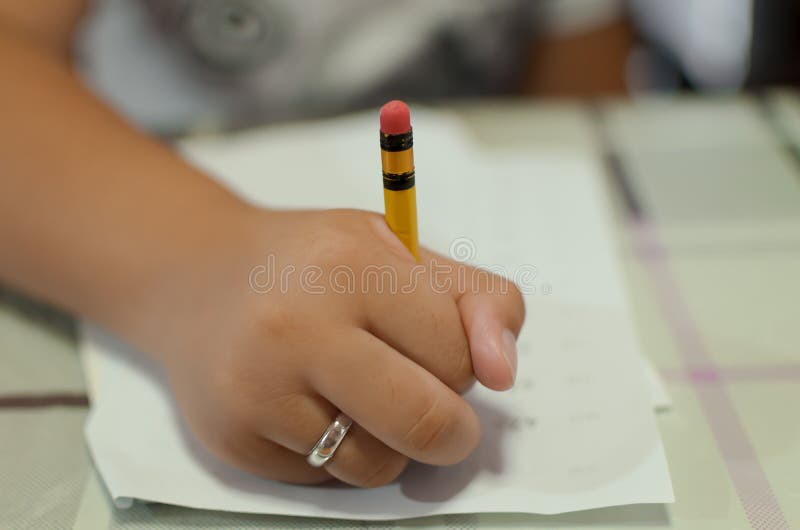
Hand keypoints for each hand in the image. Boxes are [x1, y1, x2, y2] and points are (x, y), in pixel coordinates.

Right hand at [137, 208, 524, 486]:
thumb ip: (477, 300)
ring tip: (357, 393)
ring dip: (390, 442)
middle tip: (434, 404)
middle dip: (451, 427)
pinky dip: (339, 455)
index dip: (461, 359)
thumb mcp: (401, 250)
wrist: (195, 277)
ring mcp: (257, 392)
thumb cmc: (311, 261)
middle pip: (425, 422)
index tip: (438, 346)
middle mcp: (294, 328)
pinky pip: (328, 481)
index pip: (457, 355)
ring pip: (379, 466)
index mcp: (348, 265)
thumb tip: (502, 372)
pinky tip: (311, 406)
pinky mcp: (234, 442)